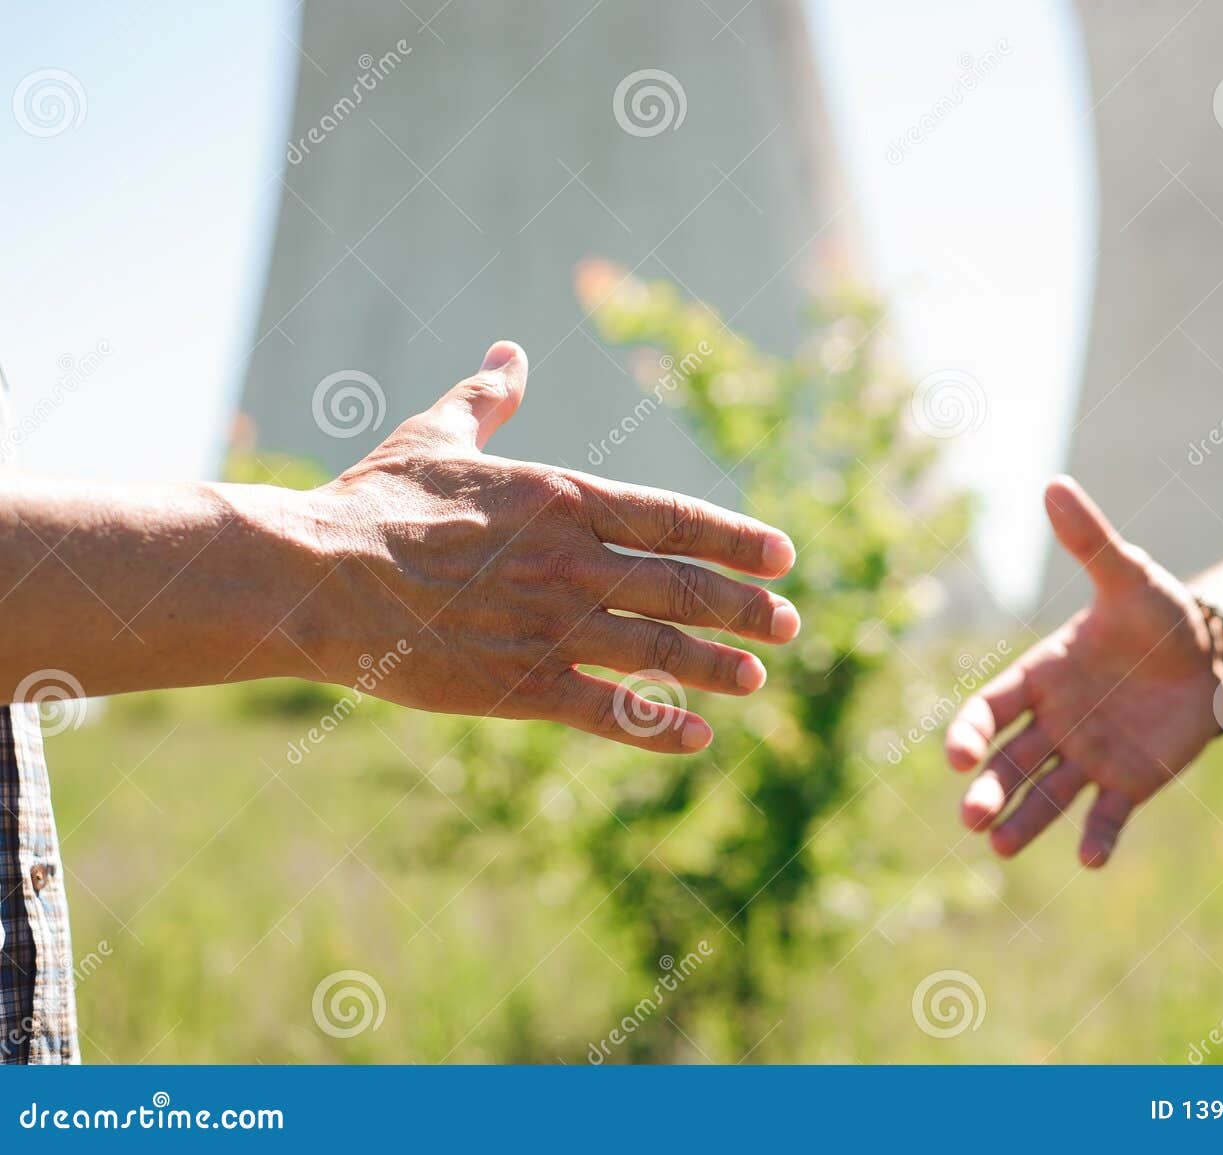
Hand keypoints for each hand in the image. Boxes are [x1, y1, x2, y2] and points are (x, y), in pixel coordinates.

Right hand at [303, 341, 800, 751]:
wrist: (316, 576)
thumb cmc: (375, 502)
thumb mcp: (438, 436)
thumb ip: (488, 398)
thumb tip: (511, 352)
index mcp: (564, 500)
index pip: (675, 517)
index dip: (737, 539)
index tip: (783, 555)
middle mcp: (573, 564)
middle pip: (684, 588)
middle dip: (745, 608)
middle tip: (790, 623)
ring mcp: (552, 627)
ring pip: (659, 651)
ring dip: (715, 665)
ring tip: (755, 676)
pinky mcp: (521, 685)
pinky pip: (607, 711)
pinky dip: (656, 726)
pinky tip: (695, 737)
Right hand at [945, 477, 1222, 864]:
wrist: (1213, 653)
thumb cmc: (1160, 611)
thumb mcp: (1129, 575)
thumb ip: (1091, 542)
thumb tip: (1055, 485)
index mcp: (1040, 674)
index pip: (991, 708)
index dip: (970, 732)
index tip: (958, 755)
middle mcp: (1054, 721)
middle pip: (1009, 761)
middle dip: (987, 789)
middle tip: (971, 817)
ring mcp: (1088, 755)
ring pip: (1045, 794)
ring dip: (1023, 821)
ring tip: (1000, 848)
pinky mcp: (1128, 782)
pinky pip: (1107, 814)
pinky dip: (1097, 838)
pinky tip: (1089, 859)